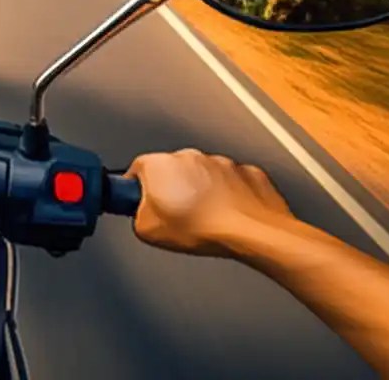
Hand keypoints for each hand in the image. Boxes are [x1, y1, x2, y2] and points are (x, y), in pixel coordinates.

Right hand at [126, 149, 293, 256]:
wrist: (251, 233)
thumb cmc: (203, 228)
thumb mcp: (147, 231)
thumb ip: (136, 215)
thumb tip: (141, 214)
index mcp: (160, 164)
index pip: (137, 170)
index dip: (137, 189)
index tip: (141, 204)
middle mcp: (190, 156)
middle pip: (171, 170)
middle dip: (172, 190)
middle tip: (175, 217)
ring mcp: (221, 162)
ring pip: (202, 175)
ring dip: (200, 192)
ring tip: (204, 220)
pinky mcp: (246, 172)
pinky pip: (230, 182)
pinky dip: (227, 195)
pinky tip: (226, 216)